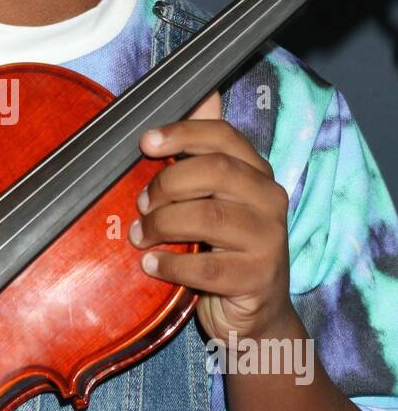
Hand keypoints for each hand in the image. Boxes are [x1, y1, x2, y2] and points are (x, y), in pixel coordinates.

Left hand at [130, 90, 293, 343]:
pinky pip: (206, 266)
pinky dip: (170, 263)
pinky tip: (151, 264)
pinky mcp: (258, 279)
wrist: (255, 315)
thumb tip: (204, 95)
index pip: (223, 137)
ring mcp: (269, 240)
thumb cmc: (223, 250)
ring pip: (209, 217)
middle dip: (166, 184)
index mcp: (257, 173)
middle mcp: (270, 200)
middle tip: (140, 205)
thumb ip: (203, 154)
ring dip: (162, 225)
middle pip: (214, 171)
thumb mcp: (213, 200)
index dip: (183, 133)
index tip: (145, 143)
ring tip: (140, 236)